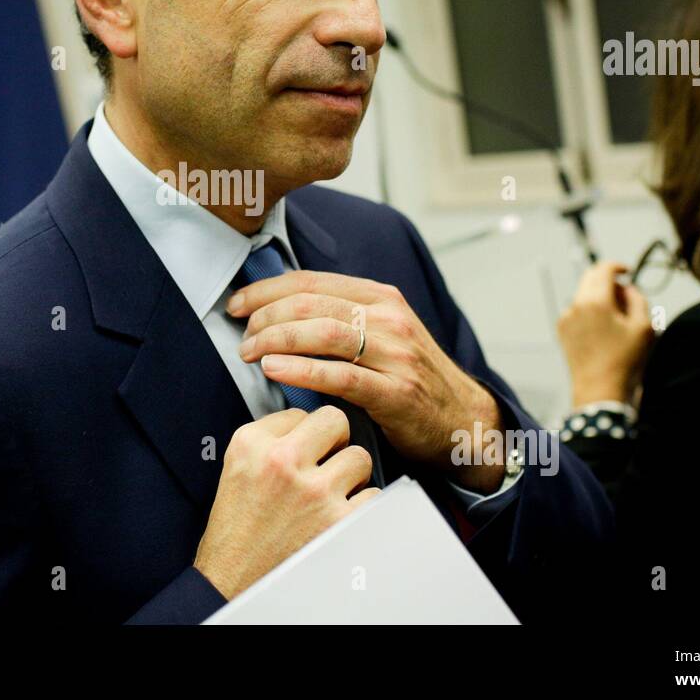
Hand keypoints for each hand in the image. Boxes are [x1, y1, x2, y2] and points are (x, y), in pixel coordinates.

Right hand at [194, 406, 378, 599]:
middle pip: (335, 421)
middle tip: (324, 461)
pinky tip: (338, 513)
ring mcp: (313, 491)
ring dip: (349, 474)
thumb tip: (305, 422)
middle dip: (334, 441)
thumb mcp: (236, 465)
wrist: (233, 577)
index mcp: (253, 444)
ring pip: (359, 457)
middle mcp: (282, 461)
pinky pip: (373, 495)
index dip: (304, 433)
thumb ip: (269, 437)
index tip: (300, 450)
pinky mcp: (337, 521)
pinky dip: (361, 506)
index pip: (300, 412)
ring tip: (329, 492)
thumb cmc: (236, 526)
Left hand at [228, 270, 504, 493]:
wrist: (462, 418)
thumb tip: (278, 313)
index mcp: (380, 297)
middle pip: (312, 303)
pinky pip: (340, 375)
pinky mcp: (396, 391)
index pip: (312, 281)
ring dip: (277, 339)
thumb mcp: (381, 334)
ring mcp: (395, 353)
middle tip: (241, 336)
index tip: (237, 304)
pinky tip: (274, 370)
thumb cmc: (409, 378)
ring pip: (324, 332)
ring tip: (250, 352)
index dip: (267, 290)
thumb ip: (340, 319)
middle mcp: (389, 318)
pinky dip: (302, 369)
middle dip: (266, 316)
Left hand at [556, 261, 654, 407]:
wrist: (600, 391)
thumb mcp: (644, 327)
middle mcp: (575, 306)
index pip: (603, 269)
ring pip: (584, 296)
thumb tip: (626, 289)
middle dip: (609, 282)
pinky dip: (590, 312)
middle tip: (626, 298)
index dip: (617, 267)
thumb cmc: (625, 361)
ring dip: (600, 298)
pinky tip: (604, 332)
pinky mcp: (562, 331)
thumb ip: (638, 299)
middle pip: (590, 279)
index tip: (628, 271)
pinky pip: (577, 312)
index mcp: (595, 301)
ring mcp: (566, 319)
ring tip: (618, 321)